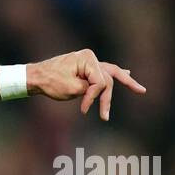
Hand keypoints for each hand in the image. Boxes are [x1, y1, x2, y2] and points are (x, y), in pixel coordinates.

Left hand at [27, 50, 145, 120]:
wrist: (35, 77)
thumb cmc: (50, 81)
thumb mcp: (71, 88)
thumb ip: (89, 89)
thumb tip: (101, 89)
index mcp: (87, 58)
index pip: (100, 81)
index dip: (93, 97)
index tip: (83, 109)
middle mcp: (90, 58)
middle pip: (108, 78)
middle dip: (108, 97)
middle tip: (106, 116)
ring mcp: (88, 63)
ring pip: (109, 76)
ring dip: (122, 85)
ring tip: (139, 89)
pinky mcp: (85, 68)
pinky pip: (103, 73)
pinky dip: (114, 76)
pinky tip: (127, 73)